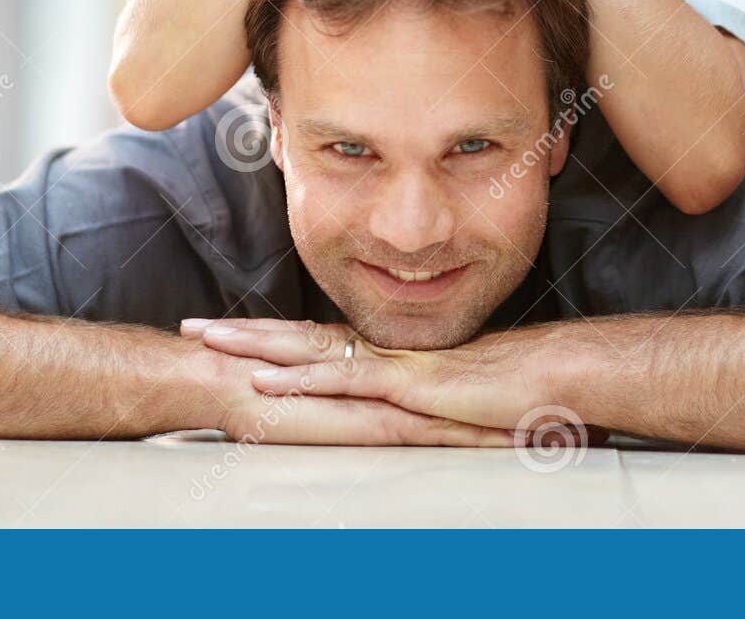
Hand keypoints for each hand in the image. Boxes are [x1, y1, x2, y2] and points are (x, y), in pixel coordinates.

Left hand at [182, 317, 605, 446]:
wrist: (550, 378)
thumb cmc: (511, 393)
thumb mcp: (449, 404)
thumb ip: (421, 408)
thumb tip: (402, 416)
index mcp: (385, 359)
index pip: (315, 344)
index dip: (271, 339)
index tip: (231, 334)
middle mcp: (379, 354)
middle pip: (297, 340)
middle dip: (243, 334)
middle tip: (194, 328)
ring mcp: (387, 366)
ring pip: (306, 353)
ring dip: (254, 348)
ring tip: (208, 343)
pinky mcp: (402, 385)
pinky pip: (340, 382)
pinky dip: (298, 384)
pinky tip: (263, 385)